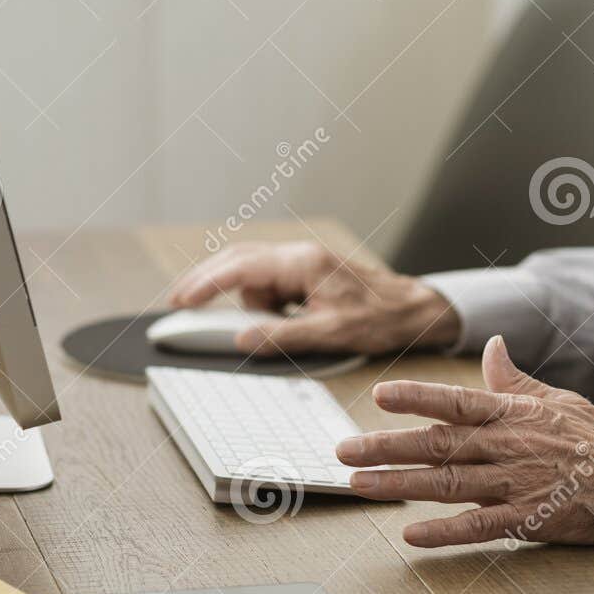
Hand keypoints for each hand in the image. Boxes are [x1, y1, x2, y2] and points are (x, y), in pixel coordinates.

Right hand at [164, 241, 459, 356]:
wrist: (414, 310)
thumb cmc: (381, 318)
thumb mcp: (332, 334)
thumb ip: (283, 335)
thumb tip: (242, 338)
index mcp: (303, 263)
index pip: (242, 267)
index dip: (206, 283)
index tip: (181, 300)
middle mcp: (298, 255)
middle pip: (237, 261)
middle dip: (207, 282)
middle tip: (180, 304)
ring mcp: (301, 262)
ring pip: (253, 276)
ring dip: (248, 303)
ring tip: (269, 330)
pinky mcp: (304, 275)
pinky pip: (269, 285)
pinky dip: (263, 304)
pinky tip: (278, 323)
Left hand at [337, 336, 593, 547]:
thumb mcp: (556, 399)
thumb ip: (514, 380)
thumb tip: (491, 347)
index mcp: (512, 415)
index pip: (456, 401)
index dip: (417, 398)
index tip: (379, 395)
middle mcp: (508, 447)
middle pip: (439, 444)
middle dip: (387, 448)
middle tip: (344, 451)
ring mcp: (516, 484)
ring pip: (448, 484)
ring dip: (400, 486)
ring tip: (360, 486)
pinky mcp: (527, 519)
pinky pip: (479, 527)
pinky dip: (444, 532)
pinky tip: (411, 534)